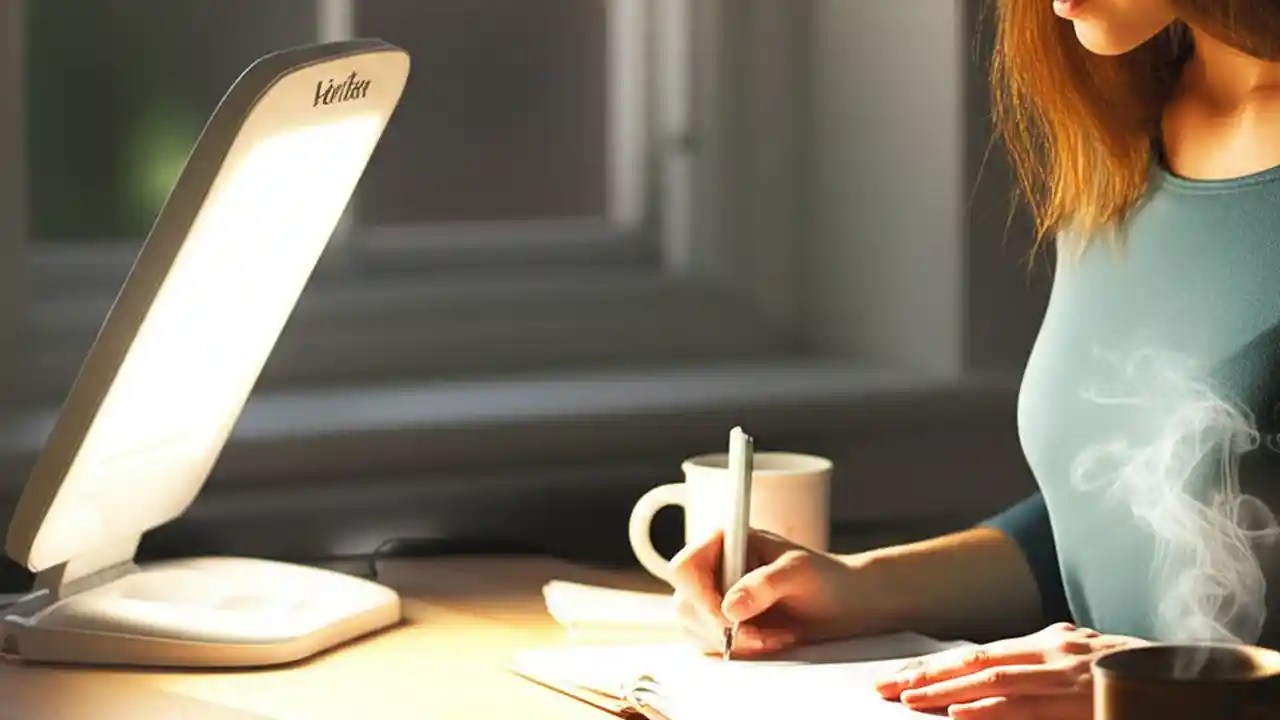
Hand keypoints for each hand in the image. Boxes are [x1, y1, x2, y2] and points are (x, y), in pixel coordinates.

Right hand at [668, 528, 865, 656]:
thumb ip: (764, 585)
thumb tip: (730, 607)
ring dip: (733, 643)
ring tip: (774, 638)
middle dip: (722, 628)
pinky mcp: (722, 625)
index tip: (730, 621)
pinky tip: (769, 642)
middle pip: (685, 604)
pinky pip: (710, 647)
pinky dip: (738, 652)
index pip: (686, 567)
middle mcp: (713, 568)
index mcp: (726, 542)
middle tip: (762, 637)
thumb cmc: (827, 578)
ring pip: (694, 630)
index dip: (700, 597)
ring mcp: (714, 598)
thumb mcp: (800, 573)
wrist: (846, 605)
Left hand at [873, 622, 1148, 718]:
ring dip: (947, 692)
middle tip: (882, 687)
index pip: (978, 654)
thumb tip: (989, 692)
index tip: (897, 677)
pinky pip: (1027, 706)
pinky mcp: (1080, 697)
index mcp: (1047, 642)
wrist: (1190, 676)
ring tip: (909, 700)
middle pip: (974, 661)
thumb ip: (1037, 672)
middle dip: (925, 675)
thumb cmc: (1129, 678)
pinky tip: (962, 715)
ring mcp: (1065, 673)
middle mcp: (1051, 650)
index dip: (935, 666)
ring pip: (992, 679)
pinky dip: (992, 710)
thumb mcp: (1079, 666)